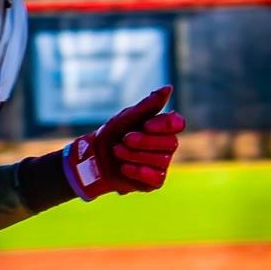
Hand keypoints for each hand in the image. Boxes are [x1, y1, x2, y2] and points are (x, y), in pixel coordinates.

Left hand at [63, 85, 185, 200]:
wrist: (93, 158)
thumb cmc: (111, 134)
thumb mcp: (127, 117)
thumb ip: (148, 104)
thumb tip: (169, 88)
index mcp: (162, 128)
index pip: (178, 124)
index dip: (164, 125)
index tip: (145, 125)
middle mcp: (166, 146)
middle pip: (171, 143)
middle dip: (143, 141)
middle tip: (124, 140)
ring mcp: (161, 164)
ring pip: (161, 160)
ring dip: (134, 155)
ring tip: (117, 152)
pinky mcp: (154, 182)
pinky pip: (156, 178)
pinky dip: (137, 171)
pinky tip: (124, 168)